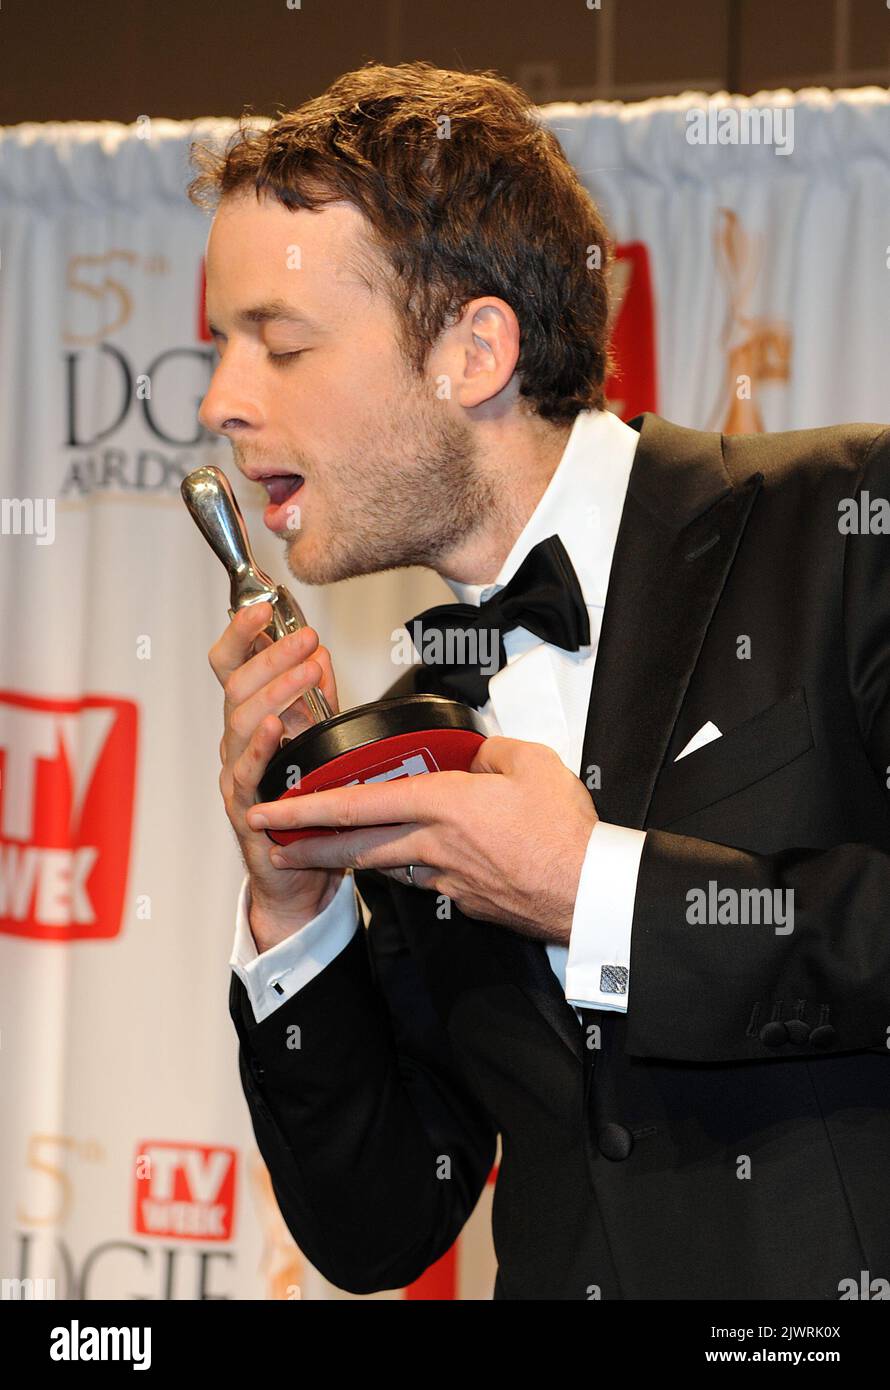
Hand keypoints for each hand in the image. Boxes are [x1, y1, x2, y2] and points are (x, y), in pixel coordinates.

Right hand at [208, 601, 344, 935]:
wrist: (300, 875)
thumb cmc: (306, 802)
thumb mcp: (318, 737)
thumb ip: (315, 696)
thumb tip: (318, 649)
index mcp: (248, 718)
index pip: (231, 664)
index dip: (241, 632)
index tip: (261, 604)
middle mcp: (234, 742)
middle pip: (234, 687)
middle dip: (270, 655)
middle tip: (305, 636)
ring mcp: (235, 775)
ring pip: (239, 724)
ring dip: (275, 690)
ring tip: (306, 669)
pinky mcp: (245, 810)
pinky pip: (245, 774)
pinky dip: (260, 747)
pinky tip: (278, 726)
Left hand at [246, 736, 598, 944]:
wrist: (589, 892)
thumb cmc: (565, 832)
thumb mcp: (530, 762)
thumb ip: (490, 752)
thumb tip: (474, 756)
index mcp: (443, 804)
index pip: (359, 804)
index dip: (308, 806)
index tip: (273, 807)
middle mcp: (434, 844)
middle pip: (354, 846)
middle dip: (307, 846)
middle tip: (272, 845)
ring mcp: (446, 878)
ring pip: (384, 865)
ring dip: (347, 859)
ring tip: (323, 852)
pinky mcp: (463, 899)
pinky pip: (421, 879)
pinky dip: (400, 869)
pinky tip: (398, 862)